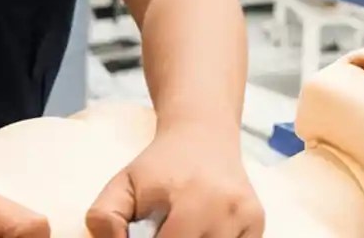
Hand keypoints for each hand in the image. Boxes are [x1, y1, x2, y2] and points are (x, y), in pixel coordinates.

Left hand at [86, 123, 264, 237]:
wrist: (203, 134)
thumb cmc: (159, 165)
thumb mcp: (123, 183)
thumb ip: (105, 216)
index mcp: (192, 200)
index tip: (147, 235)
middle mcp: (227, 209)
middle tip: (163, 229)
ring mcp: (248, 216)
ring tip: (183, 227)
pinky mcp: (258, 222)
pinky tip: (202, 229)